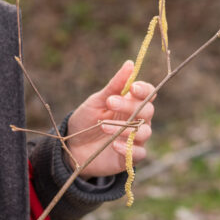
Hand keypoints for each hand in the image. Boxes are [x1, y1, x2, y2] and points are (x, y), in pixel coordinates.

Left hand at [67, 60, 154, 178]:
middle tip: (109, 103)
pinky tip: (114, 145)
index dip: (145, 90)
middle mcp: (137, 120)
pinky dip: (128, 148)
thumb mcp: (96, 102)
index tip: (132, 88)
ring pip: (145, 132)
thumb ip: (114, 86)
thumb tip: (130, 63)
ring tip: (105, 126)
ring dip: (126, 128)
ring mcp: (135, 138)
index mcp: (130, 104)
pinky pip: (138, 153)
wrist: (72, 147)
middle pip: (147, 111)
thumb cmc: (85, 121)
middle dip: (129, 106)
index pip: (148, 94)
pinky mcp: (130, 156)